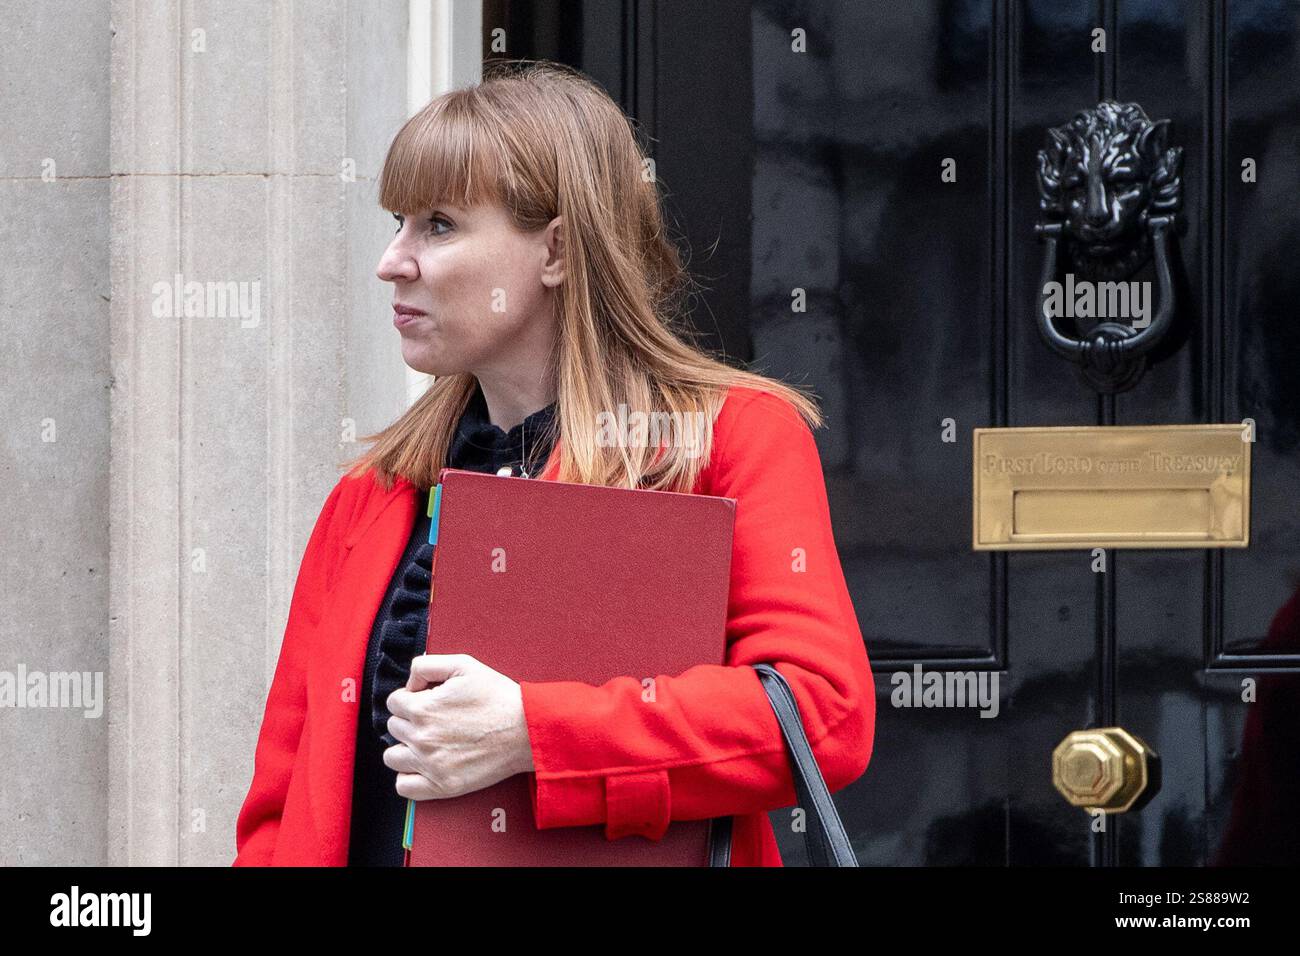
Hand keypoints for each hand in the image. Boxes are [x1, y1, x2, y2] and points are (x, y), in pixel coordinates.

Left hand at [383, 653, 535, 800]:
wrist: (526, 730)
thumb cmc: (498, 697)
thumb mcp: (464, 665)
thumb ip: (427, 665)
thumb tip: (410, 683)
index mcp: (423, 708)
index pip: (394, 702)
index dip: (410, 697)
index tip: (428, 701)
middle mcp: (422, 737)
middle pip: (393, 727)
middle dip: (410, 720)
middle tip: (435, 719)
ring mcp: (431, 764)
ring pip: (392, 757)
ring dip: (405, 748)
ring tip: (427, 742)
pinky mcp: (443, 786)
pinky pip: (404, 787)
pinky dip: (408, 777)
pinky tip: (423, 766)